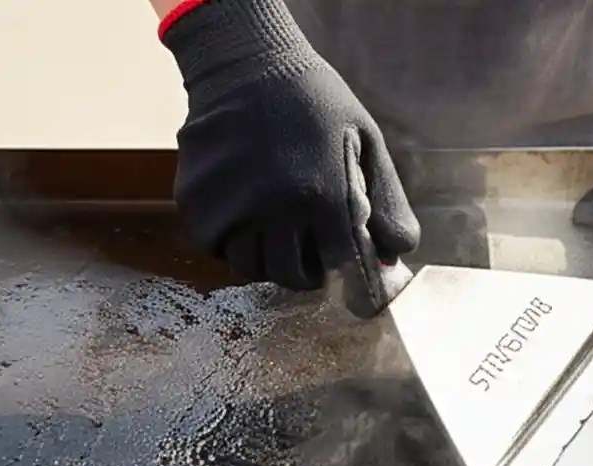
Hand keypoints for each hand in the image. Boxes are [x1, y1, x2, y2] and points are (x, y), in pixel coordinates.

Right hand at [162, 0, 419, 316]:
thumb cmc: (315, 103)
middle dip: (306, 269)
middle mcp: (274, 206)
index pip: (339, 266)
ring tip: (277, 226)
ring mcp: (230, 205)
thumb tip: (395, 256)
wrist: (246, 63)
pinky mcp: (197, 201)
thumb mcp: (367, 144)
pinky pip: (215, 244)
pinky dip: (231, 238)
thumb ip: (387, 205)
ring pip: (250, 267)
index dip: (345, 269)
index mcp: (323, 194)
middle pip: (290, 276)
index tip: (344, 262)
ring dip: (267, 257)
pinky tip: (245, 208)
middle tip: (309, 246)